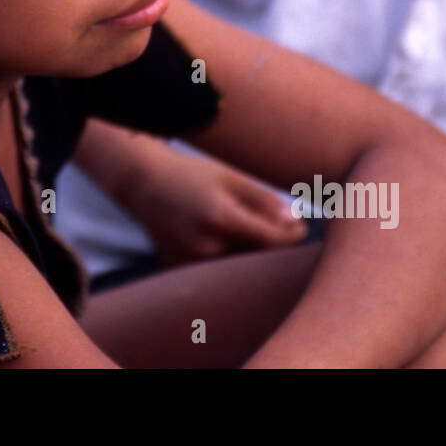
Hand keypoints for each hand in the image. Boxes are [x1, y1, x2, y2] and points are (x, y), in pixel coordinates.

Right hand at [126, 143, 307, 265]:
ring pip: (237, 266)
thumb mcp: (230, 177)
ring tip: (247, 229)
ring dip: (251, 253)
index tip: (302, 227)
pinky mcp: (181, 270)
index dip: (291, 237)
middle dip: (274, 246)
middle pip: (256, 257)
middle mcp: (204, 245)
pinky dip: (226, 258)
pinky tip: (221, 237)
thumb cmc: (191, 175)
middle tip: (286, 229)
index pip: (270, 240)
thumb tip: (295, 223)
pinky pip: (215, 269)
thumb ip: (264, 201)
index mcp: (220, 217)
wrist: (143, 185)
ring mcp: (190, 262)